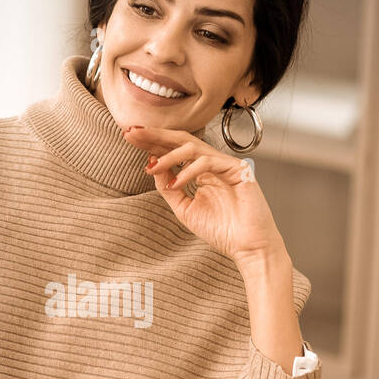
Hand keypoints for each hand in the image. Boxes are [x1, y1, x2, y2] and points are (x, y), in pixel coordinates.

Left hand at [122, 125, 284, 262]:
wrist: (248, 247)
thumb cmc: (223, 231)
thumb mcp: (185, 208)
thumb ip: (169, 188)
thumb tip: (152, 166)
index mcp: (201, 170)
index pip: (173, 149)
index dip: (152, 142)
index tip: (130, 137)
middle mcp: (212, 163)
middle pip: (180, 140)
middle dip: (155, 135)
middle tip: (132, 131)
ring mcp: (225, 164)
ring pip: (192, 147)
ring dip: (168, 154)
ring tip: (150, 166)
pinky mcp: (238, 169)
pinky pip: (207, 163)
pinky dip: (188, 172)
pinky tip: (176, 183)